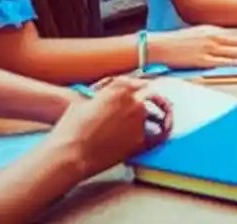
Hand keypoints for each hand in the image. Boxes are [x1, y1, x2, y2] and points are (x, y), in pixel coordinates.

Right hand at [45, 77, 171, 177]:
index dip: (143, 89)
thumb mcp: (83, 103)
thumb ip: (100, 97)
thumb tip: (103, 99)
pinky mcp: (140, 139)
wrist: (71, 153)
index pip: (139, 83)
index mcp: (119, 87)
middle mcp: (133, 100)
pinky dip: (162, 134)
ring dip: (162, 114)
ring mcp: (140, 120)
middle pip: (154, 95)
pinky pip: (157, 135)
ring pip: (159, 113)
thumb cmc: (71, 129)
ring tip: (165, 118)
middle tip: (162, 104)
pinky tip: (163, 135)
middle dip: (158, 99)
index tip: (146, 93)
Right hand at [148, 26, 236, 68]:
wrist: (160, 46)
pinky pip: (221, 62)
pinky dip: (233, 62)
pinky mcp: (201, 60)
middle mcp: (212, 37)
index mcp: (211, 30)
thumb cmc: (177, 41)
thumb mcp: (198, 34)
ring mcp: (207, 49)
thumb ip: (212, 38)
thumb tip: (226, 44)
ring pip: (233, 52)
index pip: (236, 37)